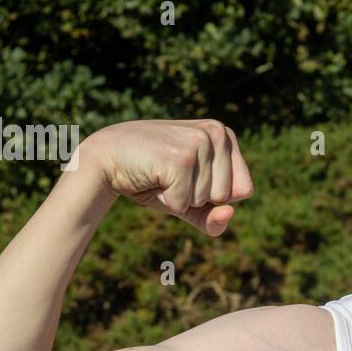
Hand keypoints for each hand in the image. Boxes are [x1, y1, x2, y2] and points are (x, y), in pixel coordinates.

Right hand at [83, 119, 253, 234]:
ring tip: (161, 173)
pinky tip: (152, 177)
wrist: (107, 160)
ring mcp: (198, 143)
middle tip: (171, 175)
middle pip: (226, 196)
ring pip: (204, 200)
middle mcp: (217, 133)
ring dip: (180, 198)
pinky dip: (167, 201)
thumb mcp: (190, 201)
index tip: (190, 177)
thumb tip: (229, 213)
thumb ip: (214, 217)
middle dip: (196, 197)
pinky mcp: (179, 158)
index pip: (244, 190)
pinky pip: (184, 204)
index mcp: (225, 136)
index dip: (214, 196)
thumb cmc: (153, 178)